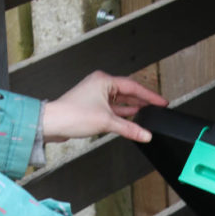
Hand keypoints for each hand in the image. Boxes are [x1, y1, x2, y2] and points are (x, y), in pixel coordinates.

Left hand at [42, 71, 167, 144]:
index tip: (161, 101)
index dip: (149, 95)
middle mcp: (100, 85)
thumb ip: (129, 128)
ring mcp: (96, 95)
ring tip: (146, 115)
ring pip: (119, 102)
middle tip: (156, 108)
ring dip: (132, 109)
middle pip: (127, 93)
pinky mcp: (92, 106)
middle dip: (142, 102)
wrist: (53, 123)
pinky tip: (130, 120)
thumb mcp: (106, 122)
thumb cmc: (72, 115)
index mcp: (104, 81)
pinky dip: (121, 115)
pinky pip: (112, 109)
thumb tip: (145, 134)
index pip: (133, 87)